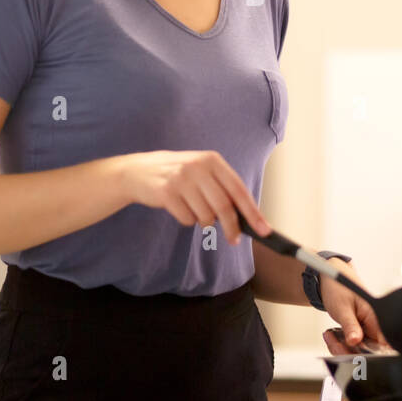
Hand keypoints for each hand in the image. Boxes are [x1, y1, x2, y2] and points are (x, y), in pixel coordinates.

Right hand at [115, 149, 270, 245]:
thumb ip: (223, 189)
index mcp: (212, 160)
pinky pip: (187, 219)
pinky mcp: (166, 192)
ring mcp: (181, 178)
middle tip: (234, 240)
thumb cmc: (177, 174)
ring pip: (205, 216)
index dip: (252, 212)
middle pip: (224, 207)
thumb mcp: (201, 171)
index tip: (263, 230)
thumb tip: (248, 217)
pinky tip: (178, 207)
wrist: (138, 171)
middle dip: (232, 227)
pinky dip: (186, 220)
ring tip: (193, 209)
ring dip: (203, 221)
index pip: (239, 190)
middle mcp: (198, 166)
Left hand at [317, 258, 390, 354]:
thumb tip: (355, 341)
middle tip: (333, 342)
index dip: (369, 352)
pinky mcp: (360, 333)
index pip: (382, 343)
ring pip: (360, 351)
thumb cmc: (338, 288)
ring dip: (343, 349)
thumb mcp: (342, 308)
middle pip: (370, 351)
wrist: (330, 280)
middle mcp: (375, 325)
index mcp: (375, 316)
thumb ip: (350, 325)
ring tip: (330, 337)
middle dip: (349, 352)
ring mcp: (367, 330)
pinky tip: (331, 337)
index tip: (351, 349)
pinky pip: (353, 347)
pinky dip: (341, 346)